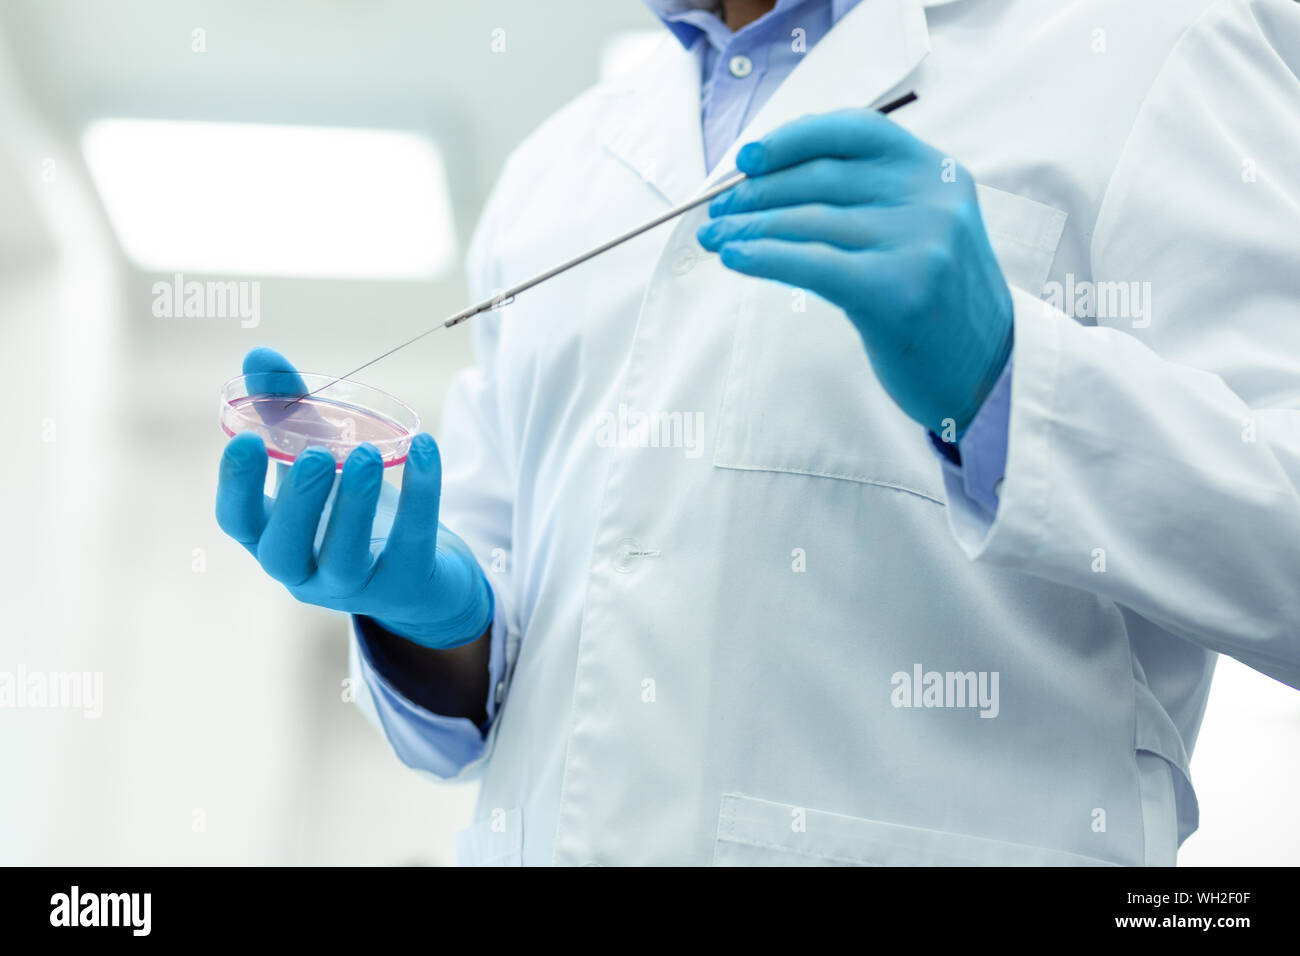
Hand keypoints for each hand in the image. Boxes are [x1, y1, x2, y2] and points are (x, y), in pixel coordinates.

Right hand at [215, 348, 491, 647]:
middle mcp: (303, 571)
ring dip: (353, 504)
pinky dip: (420, 495)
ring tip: (365, 454)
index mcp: (272, 536)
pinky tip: (425, 449)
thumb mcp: (321, 457)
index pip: (237, 520)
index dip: (235, 484)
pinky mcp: (405, 585)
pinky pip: (411, 542)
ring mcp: (353, 587)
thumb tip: (259, 355)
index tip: (245, 440)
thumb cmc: (355, 511)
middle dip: (297, 501)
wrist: (425, 573)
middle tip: (316, 454)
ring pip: (343, 558)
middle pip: (283, 550)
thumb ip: (289, 409)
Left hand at [697, 108, 1013, 436]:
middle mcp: (930, 200)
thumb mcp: (919, 231)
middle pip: (820, 180)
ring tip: (713, 238)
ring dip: (748, 228)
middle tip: (716, 212)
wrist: (988, 373)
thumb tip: (766, 184)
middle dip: (756, 194)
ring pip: (808, 222)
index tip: (748, 159)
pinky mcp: (897, 292)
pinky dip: (763, 257)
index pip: (854, 131)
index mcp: (936, 173)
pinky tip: (734, 258)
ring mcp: (918, 244)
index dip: (793, 139)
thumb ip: (867, 199)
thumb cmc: (936, 303)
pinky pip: (811, 264)